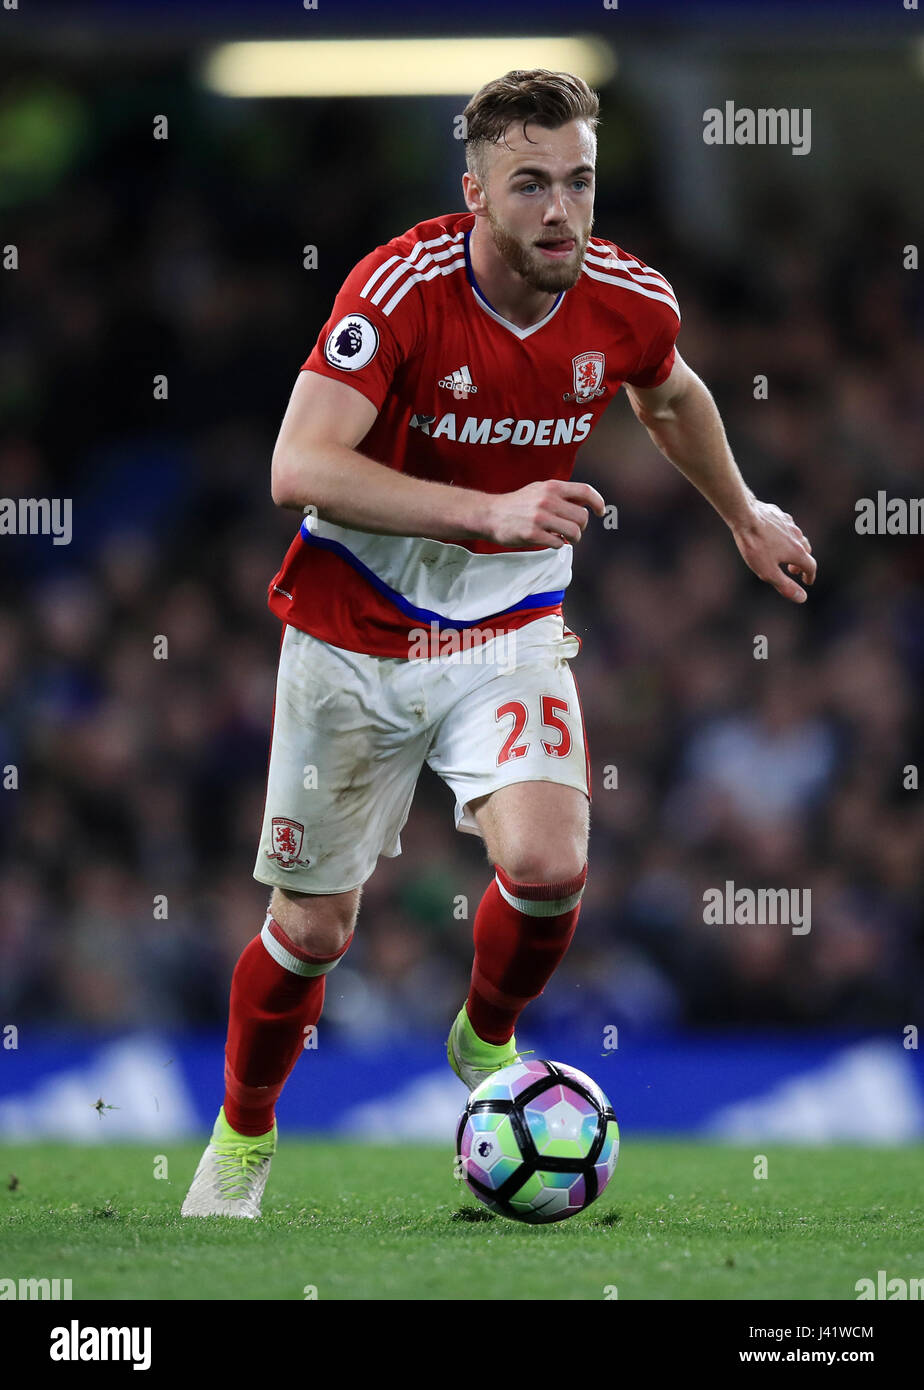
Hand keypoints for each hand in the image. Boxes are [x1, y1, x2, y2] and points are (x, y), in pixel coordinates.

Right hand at [484, 480, 605, 548]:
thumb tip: (587, 501)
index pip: (585, 491)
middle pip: (581, 517)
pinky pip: (558, 543)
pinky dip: (558, 544)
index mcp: (552, 487)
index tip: (600, 512)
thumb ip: (561, 494)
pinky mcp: (532, 534)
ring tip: (566, 538)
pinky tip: (550, 540)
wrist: (490, 514)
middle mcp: (547, 500)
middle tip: (574, 530)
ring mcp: (540, 518)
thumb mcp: (539, 489)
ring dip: (573, 538)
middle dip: (581, 527)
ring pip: (573, 532)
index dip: (598, 502)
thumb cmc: (518, 503)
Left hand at [731, 500, 816, 602]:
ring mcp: (789, 524)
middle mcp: (797, 536)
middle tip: (792, 570)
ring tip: (784, 554)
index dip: (810, 576)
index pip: (810, 566)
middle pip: (806, 551)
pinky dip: (785, 535)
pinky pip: (786, 526)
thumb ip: (785, 586)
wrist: (745, 517)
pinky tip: (775, 536)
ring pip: (797, 537)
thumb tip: (802, 598)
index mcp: (797, 551)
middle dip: (802, 563)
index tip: (807, 581)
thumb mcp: (768, 572)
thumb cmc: (755, 546)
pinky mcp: (778, 514)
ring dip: (795, 548)